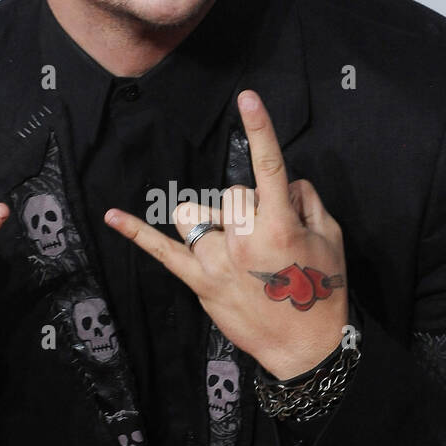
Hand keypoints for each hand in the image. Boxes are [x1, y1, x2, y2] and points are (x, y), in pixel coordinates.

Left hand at [104, 90, 348, 380]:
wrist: (306, 347)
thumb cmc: (322, 292)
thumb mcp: (332, 239)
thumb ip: (309, 201)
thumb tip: (289, 182)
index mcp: (280, 225)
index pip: (268, 167)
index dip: (260, 129)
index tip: (247, 98)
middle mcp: (244, 239)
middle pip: (232, 194)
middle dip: (249, 208)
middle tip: (269, 240)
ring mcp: (216, 261)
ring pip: (197, 214)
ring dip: (214, 221)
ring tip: (234, 246)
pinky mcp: (199, 281)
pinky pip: (162, 252)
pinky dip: (137, 233)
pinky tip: (113, 216)